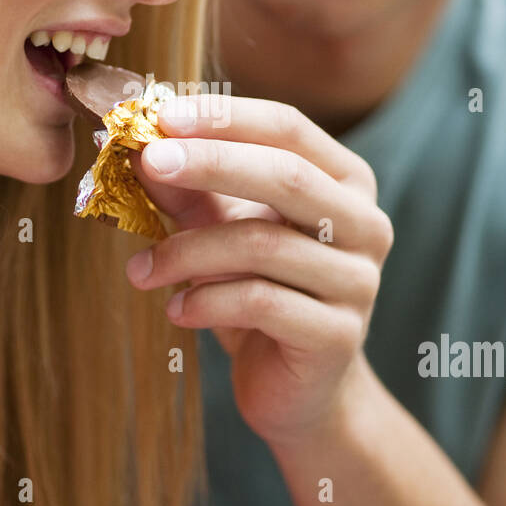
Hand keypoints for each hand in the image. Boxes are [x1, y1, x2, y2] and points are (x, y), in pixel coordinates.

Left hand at [124, 94, 393, 448]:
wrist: (298, 390)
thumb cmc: (260, 291)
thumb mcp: (221, 229)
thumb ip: (190, 189)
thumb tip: (140, 149)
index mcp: (346, 181)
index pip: (288, 128)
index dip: (225, 117)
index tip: (160, 115)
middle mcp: (365, 224)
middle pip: (287, 176)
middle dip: (209, 163)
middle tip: (147, 162)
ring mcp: (358, 281)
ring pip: (264, 244)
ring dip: (188, 252)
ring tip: (141, 269)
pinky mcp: (338, 335)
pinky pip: (262, 303)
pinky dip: (206, 302)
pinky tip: (175, 310)